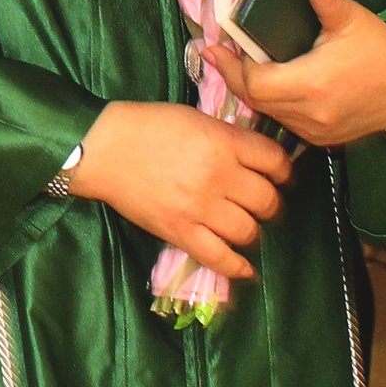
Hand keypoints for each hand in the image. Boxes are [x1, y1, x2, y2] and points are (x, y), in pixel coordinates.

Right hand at [66, 104, 288, 283]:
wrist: (102, 147)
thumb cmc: (147, 126)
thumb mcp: (194, 118)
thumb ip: (228, 137)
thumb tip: (255, 158)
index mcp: (223, 143)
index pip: (275, 162)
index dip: (283, 172)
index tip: (279, 176)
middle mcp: (218, 177)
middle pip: (267, 201)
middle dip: (268, 203)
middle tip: (259, 202)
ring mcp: (199, 208)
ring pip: (249, 231)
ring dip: (251, 230)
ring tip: (242, 225)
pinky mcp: (180, 232)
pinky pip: (219, 258)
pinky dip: (237, 267)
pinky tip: (245, 268)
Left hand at [203, 0, 385, 147]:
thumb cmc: (380, 49)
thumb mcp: (355, 21)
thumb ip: (330, 3)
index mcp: (315, 84)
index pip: (256, 83)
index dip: (237, 66)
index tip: (226, 46)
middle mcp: (311, 113)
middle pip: (255, 100)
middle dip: (234, 77)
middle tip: (218, 54)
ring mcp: (316, 131)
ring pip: (268, 113)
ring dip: (251, 92)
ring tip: (237, 66)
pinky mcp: (323, 139)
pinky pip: (285, 123)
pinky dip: (271, 105)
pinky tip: (266, 86)